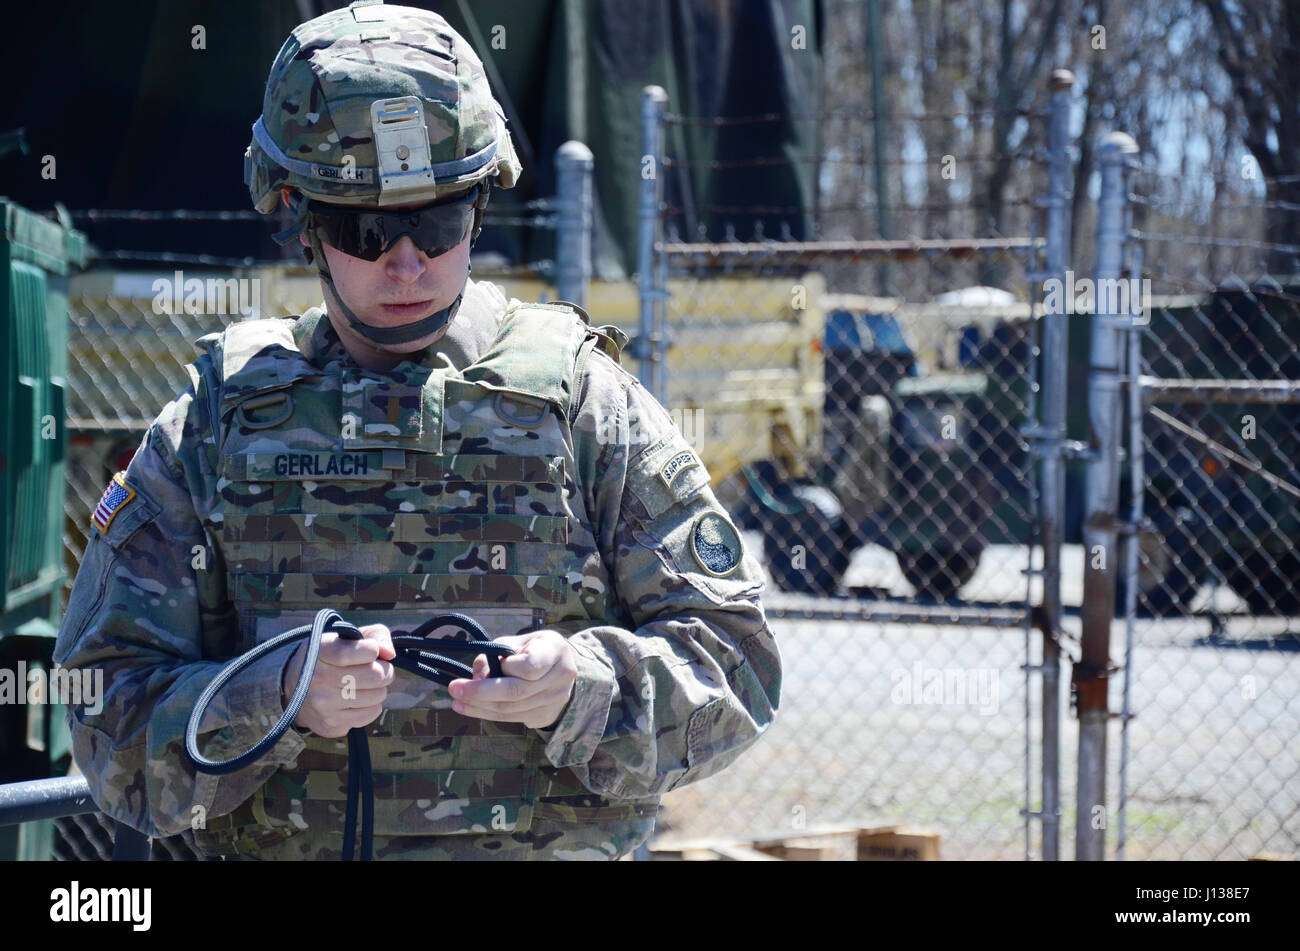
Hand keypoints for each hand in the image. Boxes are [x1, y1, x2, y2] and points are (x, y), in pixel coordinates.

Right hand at [281, 624, 395, 737]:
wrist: (295, 687)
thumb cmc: (332, 657)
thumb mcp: (347, 636)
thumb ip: (375, 635)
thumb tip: (389, 653)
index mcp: (321, 650)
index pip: (357, 651)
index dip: (373, 650)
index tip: (372, 650)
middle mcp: (318, 678)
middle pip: (375, 675)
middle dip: (384, 671)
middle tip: (377, 669)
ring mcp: (323, 703)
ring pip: (377, 696)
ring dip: (378, 689)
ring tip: (365, 685)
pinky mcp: (331, 723)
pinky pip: (371, 714)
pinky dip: (372, 706)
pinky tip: (358, 700)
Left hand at [447, 630, 576, 729]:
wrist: (562, 669)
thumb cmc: (534, 649)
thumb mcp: (517, 641)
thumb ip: (496, 652)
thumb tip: (476, 677)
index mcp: (555, 651)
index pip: (530, 666)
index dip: (505, 668)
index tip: (489, 665)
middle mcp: (560, 677)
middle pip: (516, 691)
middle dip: (481, 692)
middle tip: (454, 689)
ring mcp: (555, 700)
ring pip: (511, 709)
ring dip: (479, 706)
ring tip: (457, 701)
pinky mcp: (545, 716)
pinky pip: (511, 718)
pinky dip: (488, 714)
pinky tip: (470, 708)